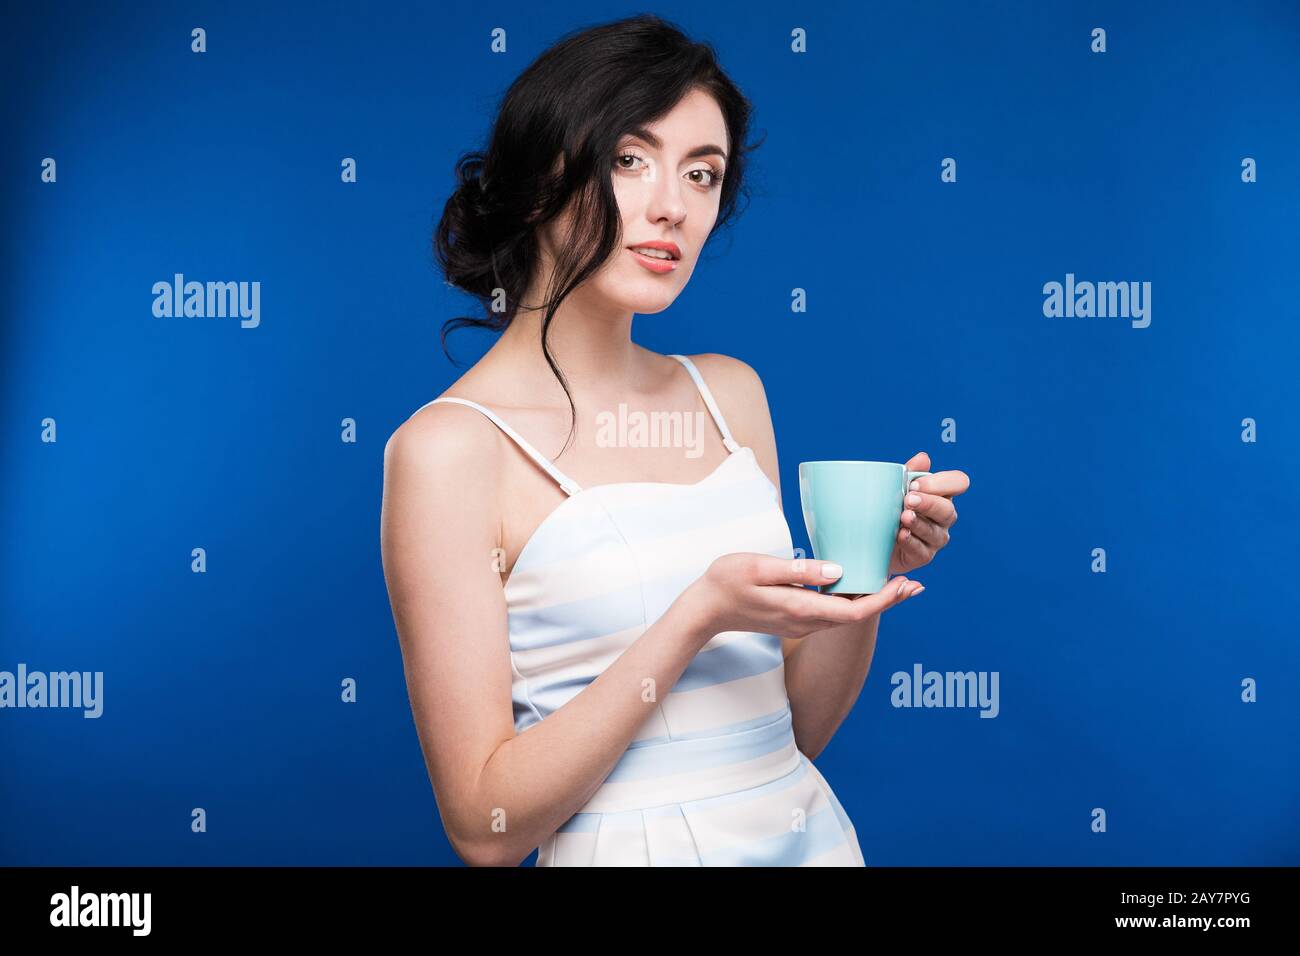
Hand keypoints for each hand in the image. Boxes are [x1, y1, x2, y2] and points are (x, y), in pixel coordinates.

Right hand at [678, 552, 924, 642]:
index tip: (906, 585)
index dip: (884, 600)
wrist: (703, 610)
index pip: (853, 610)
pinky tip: (858, 587)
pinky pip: (832, 614)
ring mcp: (800, 623)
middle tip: (915, 585)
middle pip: (856, 616)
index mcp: (800, 608)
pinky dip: (853, 602)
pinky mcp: (794, 618)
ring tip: (896, 586)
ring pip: (846, 617)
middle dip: (887, 601)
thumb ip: (798, 570)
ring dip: (872, 602)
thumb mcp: (759, 567)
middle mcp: (805, 621)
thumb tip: (837, 570)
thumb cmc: (726, 582)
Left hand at [890, 451, 969, 575]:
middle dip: (928, 503)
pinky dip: (910, 541)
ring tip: (903, 517)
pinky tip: (901, 535)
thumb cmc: (889, 508)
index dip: (942, 482)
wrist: (872, 539)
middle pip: (947, 510)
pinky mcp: (923, 555)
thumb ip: (910, 472)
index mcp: (941, 494)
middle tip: (908, 499)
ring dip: (918, 523)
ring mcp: (935, 537)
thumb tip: (923, 458)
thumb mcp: (895, 488)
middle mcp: (943, 516)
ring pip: (934, 531)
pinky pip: (921, 550)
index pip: (958, 482)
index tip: (915, 483)